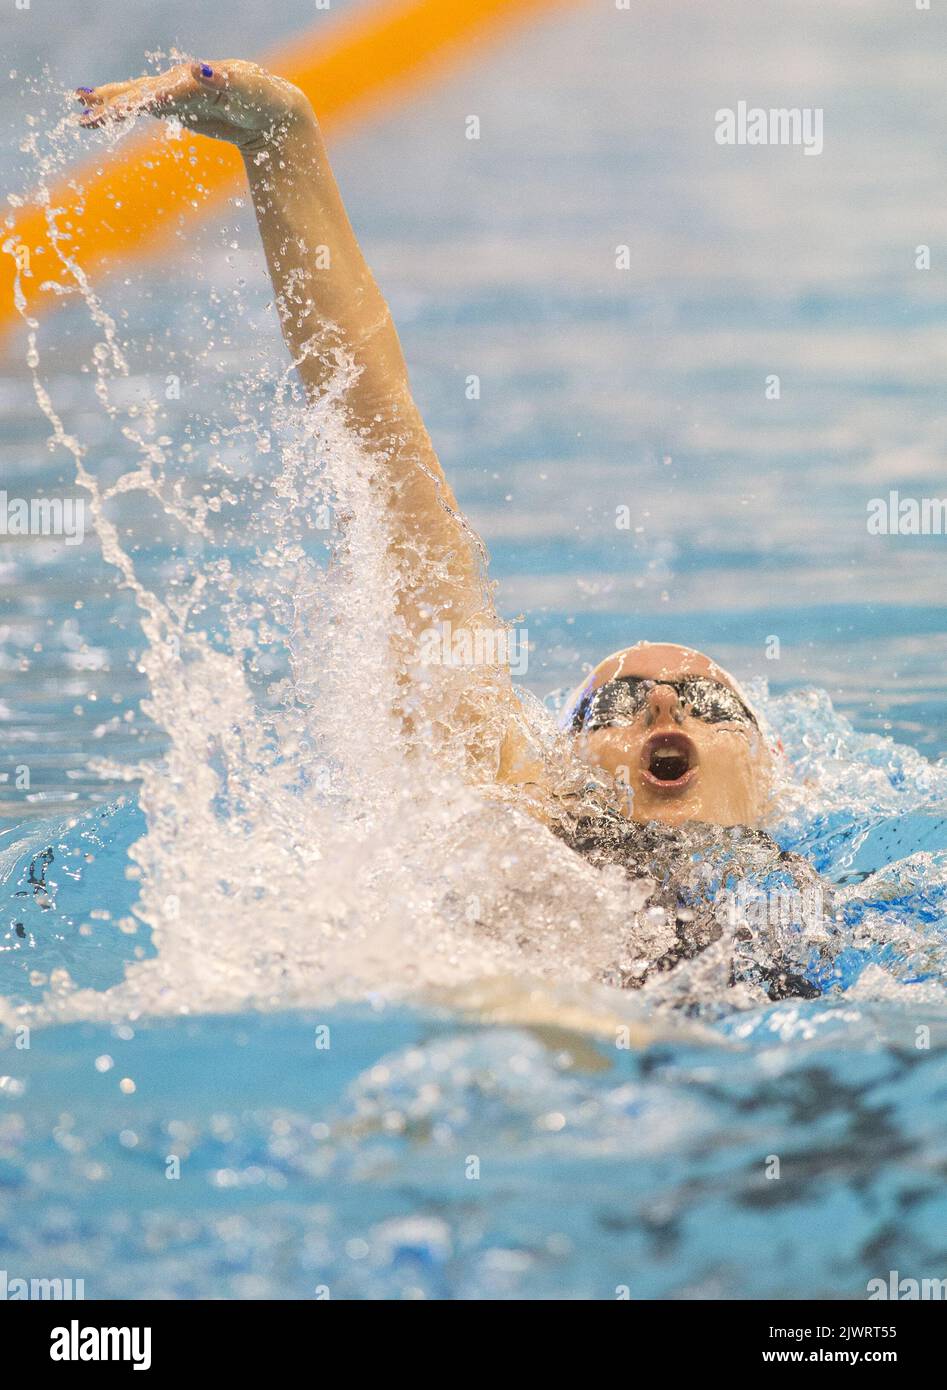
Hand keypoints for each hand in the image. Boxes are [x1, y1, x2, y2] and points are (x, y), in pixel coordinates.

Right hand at [76, 60, 309, 151]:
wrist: (269, 108)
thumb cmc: (263, 99)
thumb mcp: (249, 92)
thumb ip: (225, 81)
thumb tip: (197, 68)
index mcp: (194, 80)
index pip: (161, 92)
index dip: (139, 100)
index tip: (118, 108)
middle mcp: (179, 83)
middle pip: (140, 93)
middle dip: (114, 104)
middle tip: (85, 113)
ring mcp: (174, 93)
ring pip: (136, 97)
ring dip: (109, 104)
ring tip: (80, 107)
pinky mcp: (175, 106)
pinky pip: (143, 106)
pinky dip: (122, 108)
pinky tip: (102, 113)